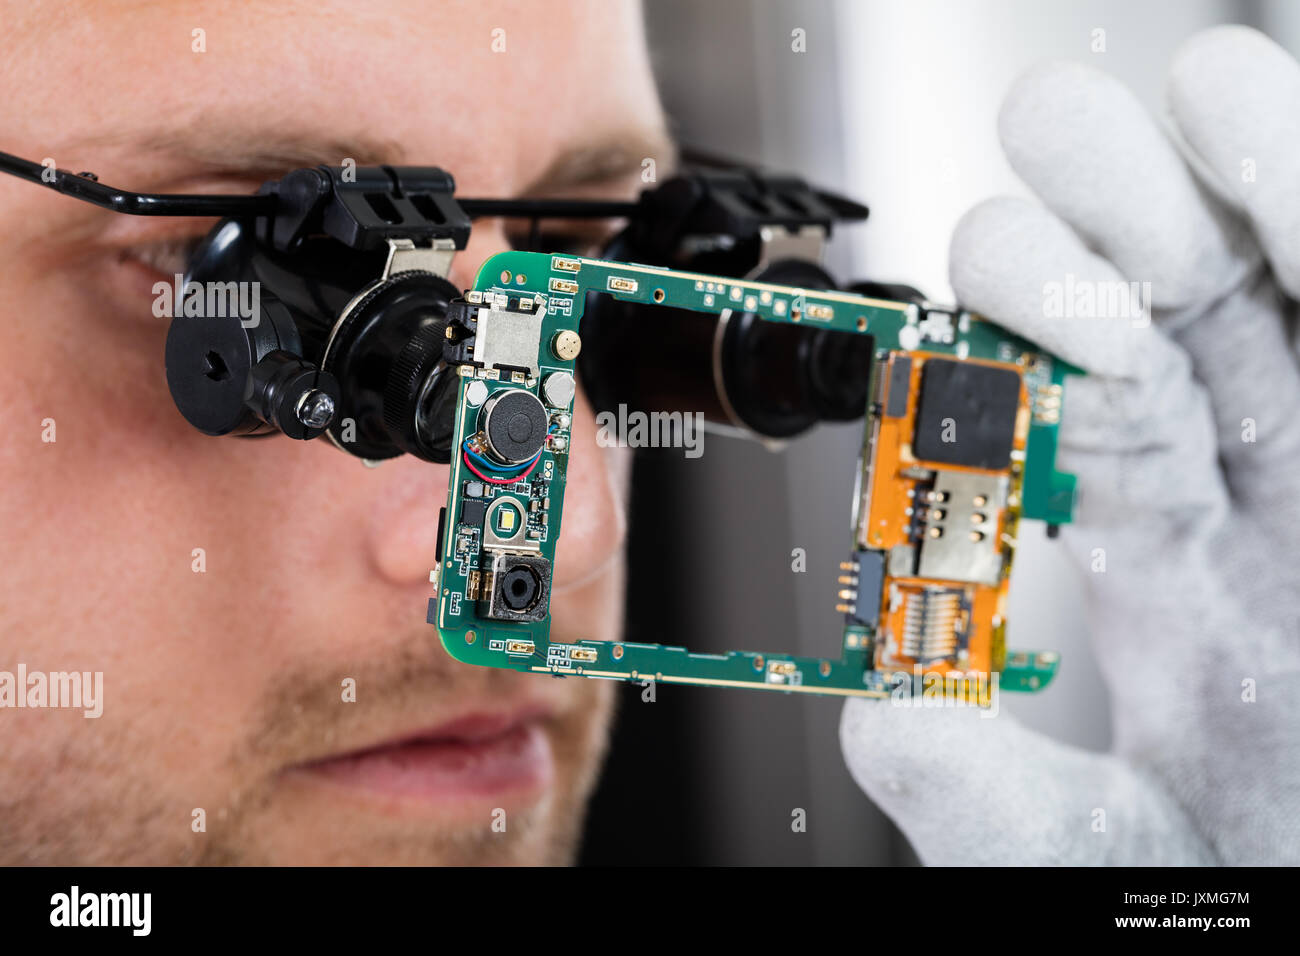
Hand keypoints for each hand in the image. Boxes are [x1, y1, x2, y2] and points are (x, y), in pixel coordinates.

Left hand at [839, 25, 1299, 864]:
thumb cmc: (1255, 879)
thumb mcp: (1102, 854)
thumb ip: (985, 792)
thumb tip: (879, 719)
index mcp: (1172, 557)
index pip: (1083, 404)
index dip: (1033, 323)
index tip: (986, 277)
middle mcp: (1263, 487)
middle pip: (1180, 315)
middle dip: (1118, 210)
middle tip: (1051, 126)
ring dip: (1257, 176)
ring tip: (1206, 78)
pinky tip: (1294, 148)